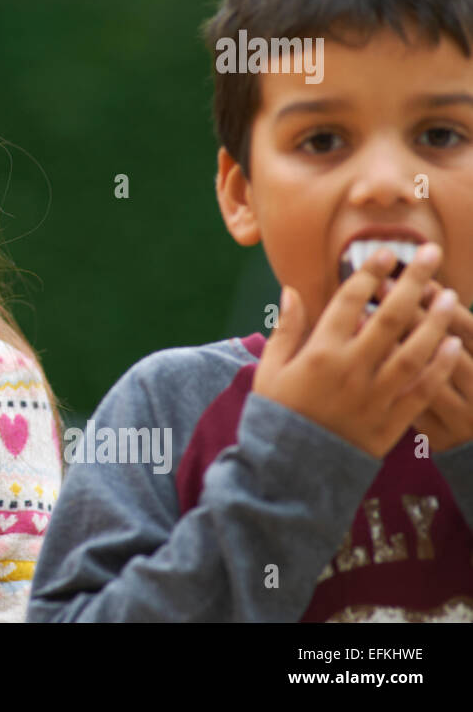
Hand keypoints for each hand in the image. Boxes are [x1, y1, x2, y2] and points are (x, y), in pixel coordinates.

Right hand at [254, 244, 462, 457]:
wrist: (290, 471)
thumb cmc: (277, 414)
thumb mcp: (269, 370)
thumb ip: (286, 330)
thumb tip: (291, 292)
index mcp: (319, 353)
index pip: (350, 302)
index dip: (369, 273)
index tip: (384, 252)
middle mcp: (351, 369)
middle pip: (390, 317)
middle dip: (413, 281)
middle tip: (430, 253)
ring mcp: (374, 395)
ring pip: (414, 350)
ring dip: (435, 320)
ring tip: (450, 294)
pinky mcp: (390, 420)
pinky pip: (422, 389)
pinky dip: (439, 366)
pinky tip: (452, 345)